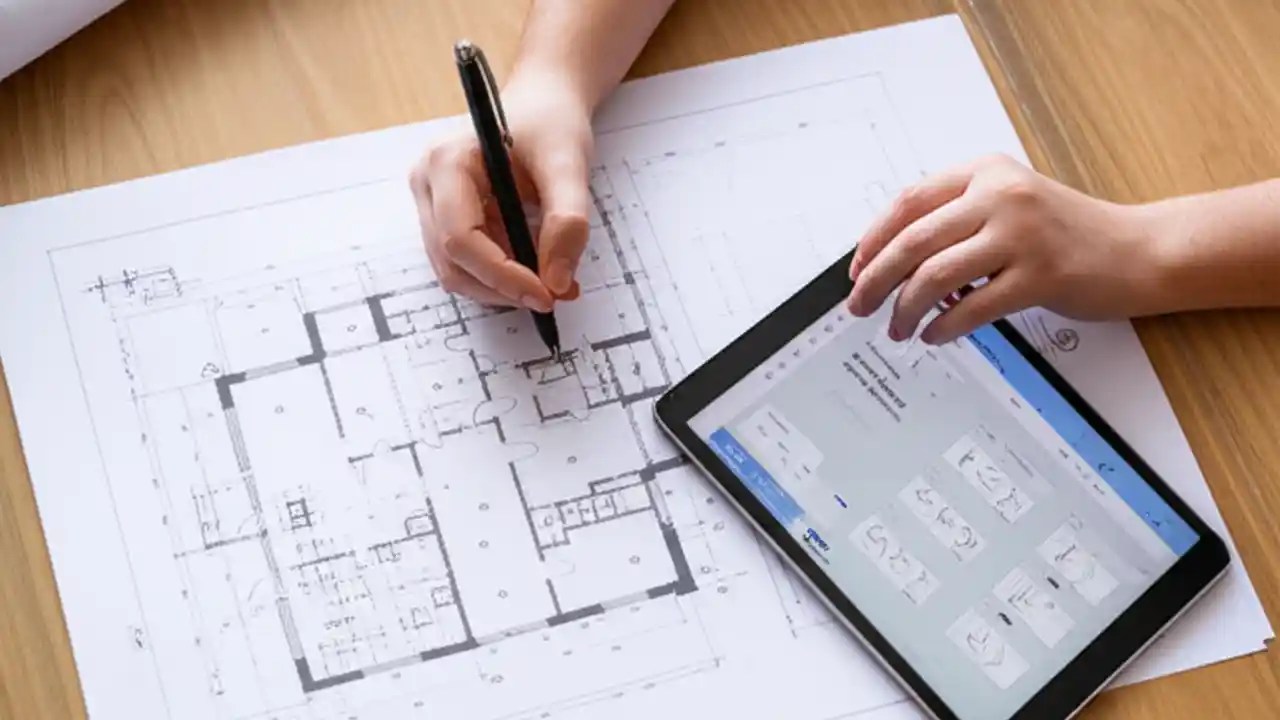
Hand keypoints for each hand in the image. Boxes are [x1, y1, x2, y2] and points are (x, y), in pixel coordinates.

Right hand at [409, 72, 592, 310]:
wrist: (545, 102)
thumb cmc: (551, 121)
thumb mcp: (569, 163)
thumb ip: (567, 221)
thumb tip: (558, 282)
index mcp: (446, 162)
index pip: (460, 238)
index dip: (501, 275)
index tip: (545, 294)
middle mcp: (428, 185)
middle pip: (453, 263)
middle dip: (504, 288)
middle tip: (555, 295)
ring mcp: (434, 205)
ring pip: (459, 271)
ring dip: (505, 287)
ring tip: (555, 282)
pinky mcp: (450, 220)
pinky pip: (472, 263)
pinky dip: (506, 276)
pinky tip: (541, 268)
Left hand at [846, 154, 1162, 344]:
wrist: (1137, 250)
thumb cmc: (1066, 233)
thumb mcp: (1008, 204)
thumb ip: (957, 218)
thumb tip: (890, 258)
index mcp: (986, 172)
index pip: (908, 202)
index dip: (873, 240)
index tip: (857, 270)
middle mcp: (1001, 196)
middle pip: (913, 241)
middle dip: (876, 281)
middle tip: (859, 306)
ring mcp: (1022, 235)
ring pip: (936, 276)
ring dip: (906, 309)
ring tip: (898, 328)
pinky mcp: (1041, 276)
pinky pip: (972, 307)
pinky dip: (944, 327)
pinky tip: (935, 336)